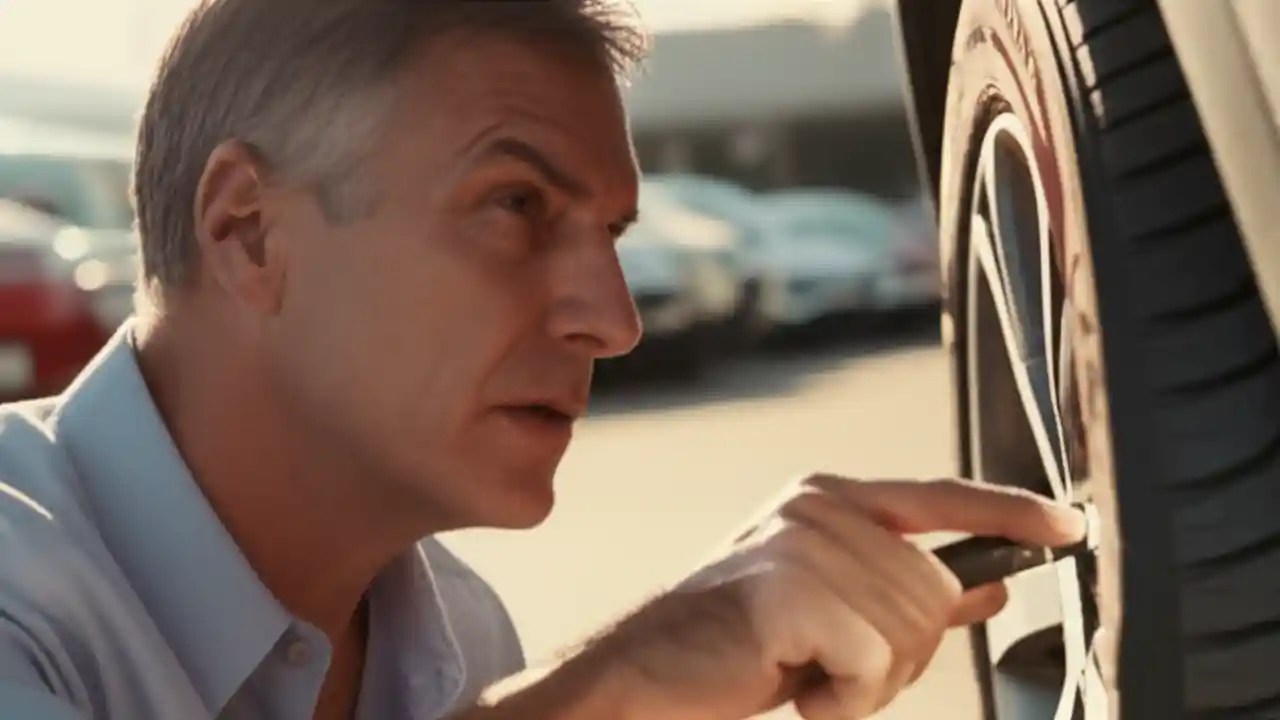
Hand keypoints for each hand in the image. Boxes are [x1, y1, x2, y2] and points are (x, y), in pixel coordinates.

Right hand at [595, 476, 1086, 719]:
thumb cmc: (737, 641)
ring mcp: (803, 543)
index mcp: (830, 497)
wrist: (645, 671)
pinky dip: (842, 701)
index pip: (942, 496)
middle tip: (832, 668)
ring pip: (908, 633)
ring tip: (805, 674)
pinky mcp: (790, 591)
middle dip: (899, 655)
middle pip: (935, 592)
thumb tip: (989, 587)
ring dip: (865, 682)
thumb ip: (908, 591)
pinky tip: (797, 690)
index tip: (1072, 525)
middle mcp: (820, 507)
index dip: (1014, 511)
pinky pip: (871, 665)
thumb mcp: (832, 608)